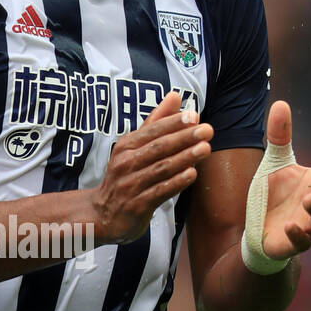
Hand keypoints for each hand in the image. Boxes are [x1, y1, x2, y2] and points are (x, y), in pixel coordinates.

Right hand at [90, 90, 213, 243]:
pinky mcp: (136, 206)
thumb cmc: (125, 176)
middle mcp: (125, 163)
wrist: (103, 215)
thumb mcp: (134, 147)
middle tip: (206, 130)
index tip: (194, 116)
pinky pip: (159, 192)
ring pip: (160, 169)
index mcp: (126, 146)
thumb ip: (156, 122)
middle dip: (184, 138)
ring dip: (184, 158)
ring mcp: (130, 185)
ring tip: (205, 149)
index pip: (152, 131)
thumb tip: (175, 96)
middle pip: (158, 148)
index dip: (173, 123)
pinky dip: (176, 183)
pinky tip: (192, 174)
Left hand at [261, 101, 310, 258]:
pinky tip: (290, 226)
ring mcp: (307, 225)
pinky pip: (303, 243)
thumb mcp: (274, 163)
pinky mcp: (292, 243)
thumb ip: (279, 137)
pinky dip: (299, 236)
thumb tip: (281, 103)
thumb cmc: (273, 194)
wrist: (257, 227)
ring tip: (308, 199)